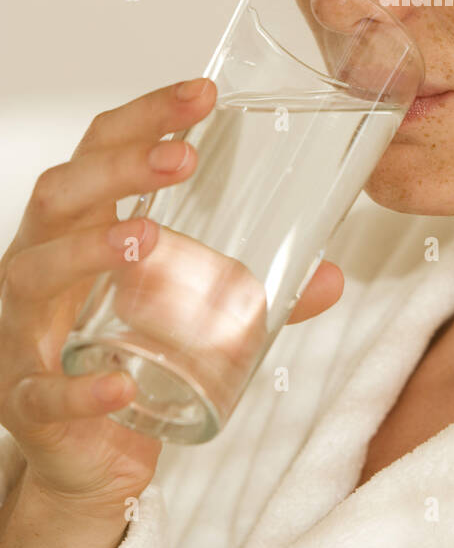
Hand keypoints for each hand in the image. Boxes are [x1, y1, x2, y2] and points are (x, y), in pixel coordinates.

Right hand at [0, 78, 344, 524]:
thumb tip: (328, 275)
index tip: (204, 93)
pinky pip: (45, 393)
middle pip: (59, 195)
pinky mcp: (30, 405)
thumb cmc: (129, 354)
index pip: (100, 149)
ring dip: (88, 250)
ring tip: (146, 240)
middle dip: (118, 168)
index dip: (145, 115)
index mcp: (80, 229)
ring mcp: (27, 334)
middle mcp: (42, 267)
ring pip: (34, 274)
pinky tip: (121, 385)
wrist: (88, 454)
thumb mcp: (190, 309)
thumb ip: (252, 292)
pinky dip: (83, 389)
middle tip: (184, 158)